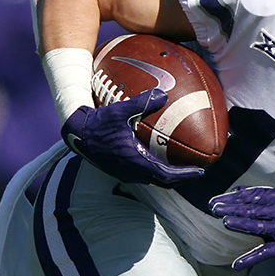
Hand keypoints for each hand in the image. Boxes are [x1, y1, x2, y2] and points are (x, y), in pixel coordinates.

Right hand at [61, 88, 203, 186]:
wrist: (75, 133)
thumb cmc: (97, 123)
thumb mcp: (120, 110)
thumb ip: (143, 102)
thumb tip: (163, 94)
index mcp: (135, 162)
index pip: (166, 176)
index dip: (184, 175)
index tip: (199, 172)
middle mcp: (131, 172)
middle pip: (162, 181)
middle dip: (180, 178)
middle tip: (195, 170)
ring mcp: (124, 173)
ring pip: (152, 179)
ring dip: (167, 176)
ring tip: (180, 167)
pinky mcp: (118, 170)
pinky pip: (143, 175)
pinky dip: (155, 171)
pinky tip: (157, 159)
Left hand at [209, 186, 274, 269]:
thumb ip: (268, 195)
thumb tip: (244, 190)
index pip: (252, 195)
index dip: (234, 196)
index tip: (218, 198)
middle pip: (251, 208)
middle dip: (231, 207)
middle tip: (213, 206)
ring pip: (256, 226)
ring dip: (239, 224)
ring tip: (224, 221)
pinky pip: (265, 253)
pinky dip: (250, 259)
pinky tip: (236, 263)